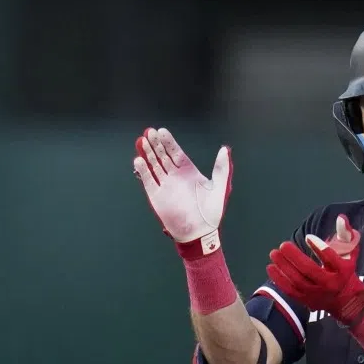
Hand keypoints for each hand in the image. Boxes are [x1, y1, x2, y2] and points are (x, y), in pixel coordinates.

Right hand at [134, 127, 231, 253]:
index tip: (161, 131)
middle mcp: (175, 176)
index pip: (176, 153)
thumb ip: (222, 168)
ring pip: (154, 166)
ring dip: (147, 153)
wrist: (200, 232)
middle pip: (163, 156)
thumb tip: (225, 149)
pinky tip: (138, 160)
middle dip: (155, 144)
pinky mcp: (156, 197)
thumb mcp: (219, 187)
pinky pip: (148, 181)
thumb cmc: (211, 212)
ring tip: (141, 141)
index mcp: (189, 172)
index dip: (169, 142)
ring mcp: (165, 186)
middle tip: (149, 132)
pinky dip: (143, 171)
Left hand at [267, 216, 363, 323]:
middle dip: (295, 257)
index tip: (307, 237)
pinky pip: (290, 290)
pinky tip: (271, 267)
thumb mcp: (350, 252)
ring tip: (274, 253)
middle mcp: (330, 284)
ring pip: (297, 280)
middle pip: (310, 270)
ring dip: (284, 266)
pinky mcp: (306, 300)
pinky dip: (279, 279)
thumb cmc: (344, 270)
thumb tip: (341, 217)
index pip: (331, 259)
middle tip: (283, 245)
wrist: (344, 300)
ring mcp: (317, 294)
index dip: (319, 247)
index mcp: (343, 271)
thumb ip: (345, 234)